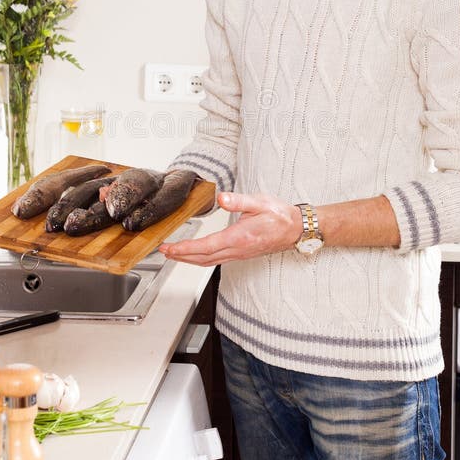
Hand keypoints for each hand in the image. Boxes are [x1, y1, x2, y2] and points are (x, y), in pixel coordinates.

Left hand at [159, 192, 302, 266]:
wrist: (296, 229)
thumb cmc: (279, 215)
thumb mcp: (260, 202)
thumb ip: (239, 201)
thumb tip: (221, 198)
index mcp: (239, 237)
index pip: (206, 247)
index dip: (185, 249)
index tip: (170, 248)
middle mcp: (237, 249)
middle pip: (203, 258)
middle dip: (181, 256)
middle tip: (163, 251)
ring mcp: (239, 254)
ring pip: (209, 262)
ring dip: (189, 259)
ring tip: (173, 254)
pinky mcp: (240, 254)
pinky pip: (216, 260)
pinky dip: (200, 258)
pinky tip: (195, 254)